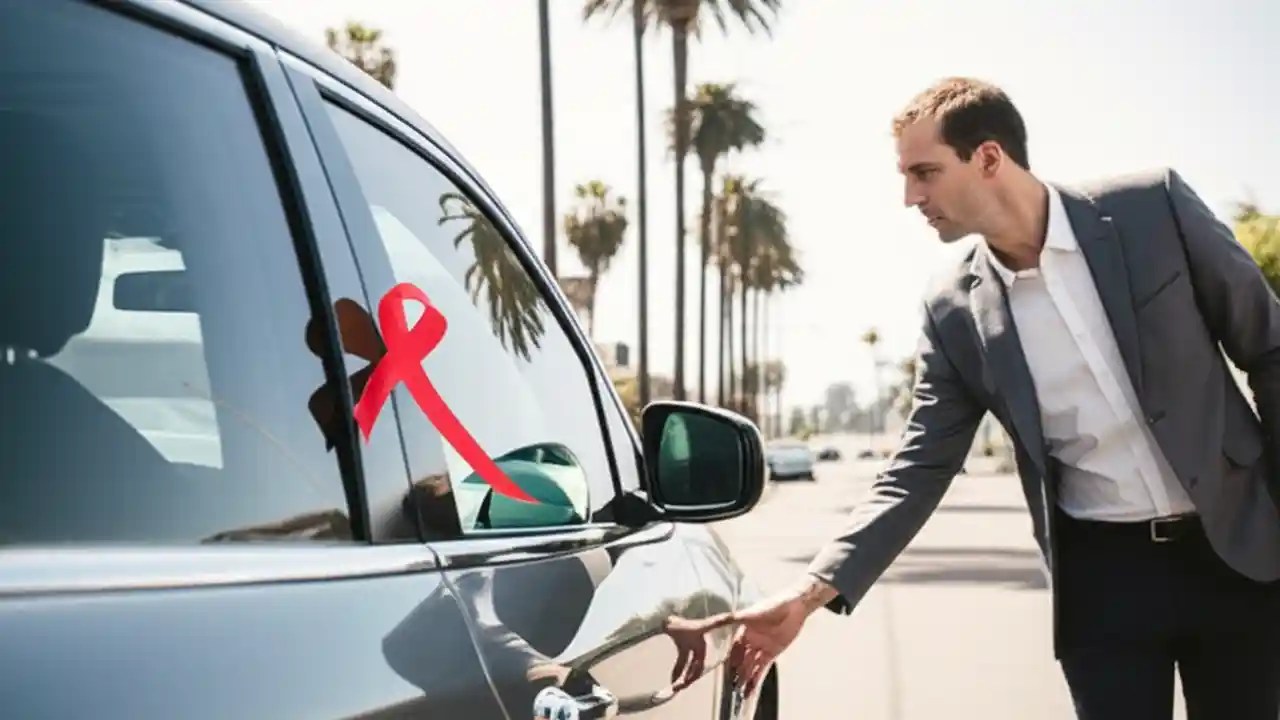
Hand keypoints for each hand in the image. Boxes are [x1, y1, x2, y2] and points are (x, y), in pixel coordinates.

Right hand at [663, 576, 837, 697]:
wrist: (796, 607)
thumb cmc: (775, 605)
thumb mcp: (753, 612)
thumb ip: (736, 618)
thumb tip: (719, 619)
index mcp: (743, 628)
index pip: (732, 646)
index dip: (727, 658)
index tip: (720, 669)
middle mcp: (751, 639)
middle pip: (741, 658)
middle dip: (735, 671)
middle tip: (728, 685)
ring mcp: (762, 647)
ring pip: (750, 666)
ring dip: (745, 678)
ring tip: (738, 692)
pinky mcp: (772, 652)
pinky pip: (762, 668)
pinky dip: (757, 679)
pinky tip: (751, 689)